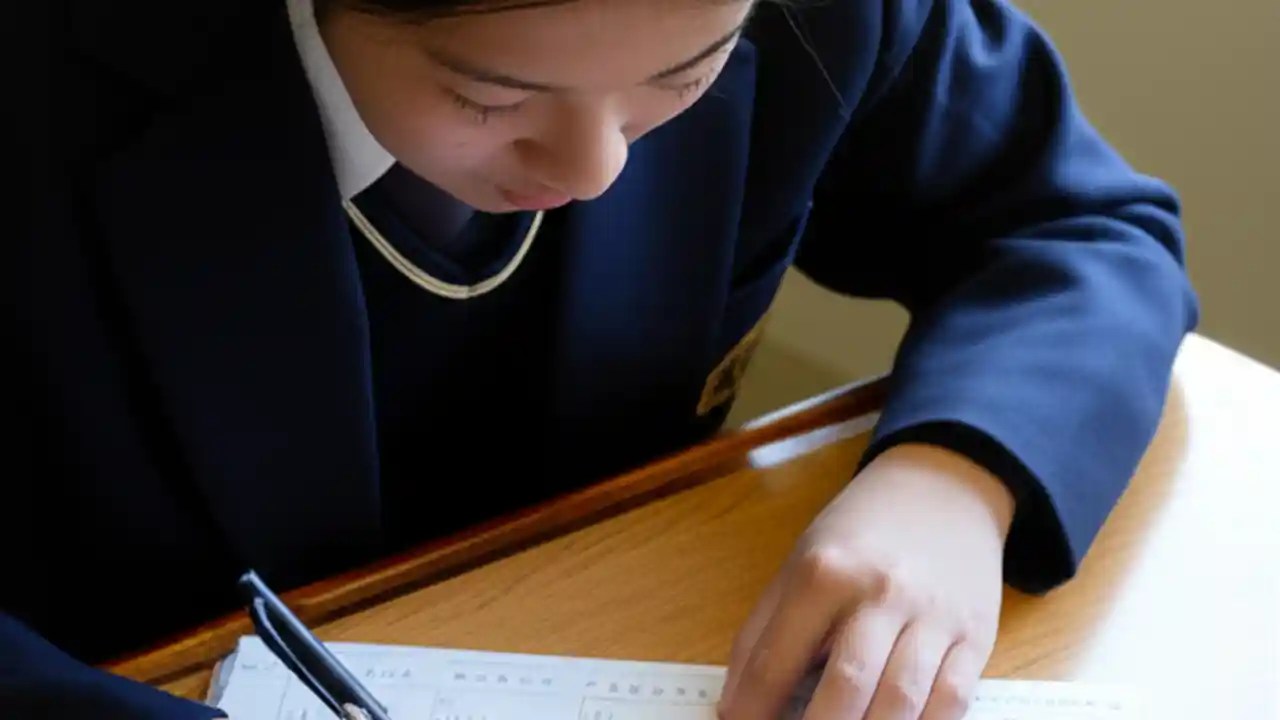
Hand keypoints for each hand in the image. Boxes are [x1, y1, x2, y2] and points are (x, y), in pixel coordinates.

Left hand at [717, 442, 1015, 719]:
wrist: (944, 489)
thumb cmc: (861, 532)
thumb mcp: (800, 562)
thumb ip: (764, 630)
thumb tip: (736, 701)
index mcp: (824, 572)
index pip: (778, 660)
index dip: (753, 708)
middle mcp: (880, 594)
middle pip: (846, 685)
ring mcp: (932, 617)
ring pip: (901, 700)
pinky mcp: (974, 636)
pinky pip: (952, 701)